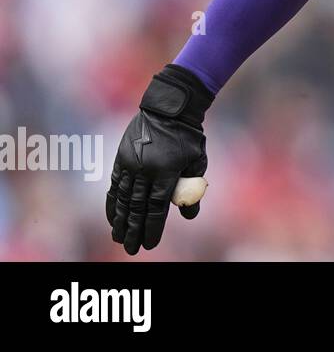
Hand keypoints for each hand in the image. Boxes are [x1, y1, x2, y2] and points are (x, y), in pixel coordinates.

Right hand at [106, 64, 213, 254]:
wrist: (169, 108)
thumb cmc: (188, 137)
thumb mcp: (197, 162)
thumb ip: (192, 190)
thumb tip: (189, 216)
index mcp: (166, 171)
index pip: (156, 207)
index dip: (152, 227)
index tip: (150, 243)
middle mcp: (145, 169)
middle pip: (136, 207)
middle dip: (133, 230)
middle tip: (132, 249)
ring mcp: (130, 164)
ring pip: (122, 198)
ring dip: (119, 221)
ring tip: (118, 238)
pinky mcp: (120, 159)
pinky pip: (114, 185)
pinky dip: (112, 203)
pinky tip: (111, 217)